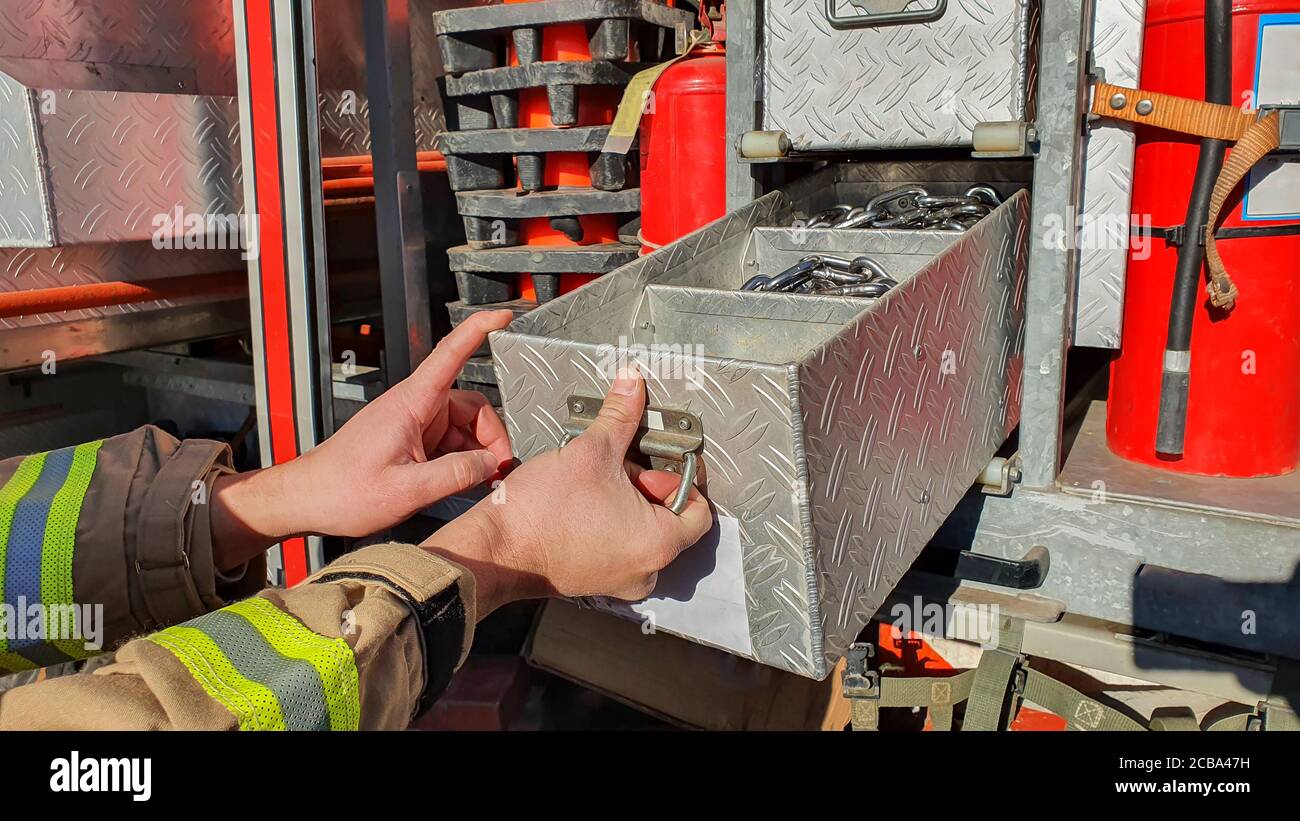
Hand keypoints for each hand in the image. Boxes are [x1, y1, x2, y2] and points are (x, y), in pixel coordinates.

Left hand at [211, 311, 514, 568]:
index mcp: (411, 403)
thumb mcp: (407, 490)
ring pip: (463, 428)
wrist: (308, 499)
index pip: (450, 353)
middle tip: (497, 470)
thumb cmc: (342, 490)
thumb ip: (455, 474)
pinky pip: (449, 443)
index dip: (478, 330)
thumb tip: (491, 464)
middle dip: (491, 437)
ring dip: (477, 454)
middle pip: (472, 406)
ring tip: (478, 483)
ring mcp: (412, 424)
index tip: (502, 316)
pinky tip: (460, 484)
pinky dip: (461, 462)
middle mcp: (414, 406)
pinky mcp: (410, 441)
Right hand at [421, 368, 712, 615]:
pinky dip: (610, 523)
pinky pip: (617, 547)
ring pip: (641, 533)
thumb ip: (621, 415)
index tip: (666, 459)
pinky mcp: (592, 581)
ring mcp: (618, 581)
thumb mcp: (591, 451)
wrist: (494, 548)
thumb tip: (632, 384)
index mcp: (659, 543)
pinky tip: (585, 499)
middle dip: (650, 485)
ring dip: (628, 503)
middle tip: (623, 464)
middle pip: (670, 520)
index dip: (685, 478)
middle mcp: (645, 570)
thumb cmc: (542, 512)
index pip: (700, 511)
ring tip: (600, 480)